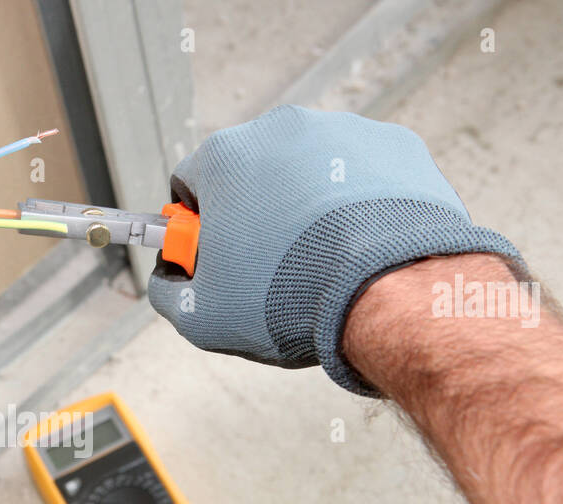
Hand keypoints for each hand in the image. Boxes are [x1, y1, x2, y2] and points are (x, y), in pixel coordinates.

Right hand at [147, 105, 520, 393]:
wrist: (390, 293)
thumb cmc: (292, 299)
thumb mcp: (202, 316)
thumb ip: (168, 290)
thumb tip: (170, 278)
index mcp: (224, 158)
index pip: (190, 186)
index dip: (197, 229)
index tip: (215, 259)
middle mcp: (281, 129)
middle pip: (251, 173)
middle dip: (254, 216)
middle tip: (271, 269)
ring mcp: (342, 131)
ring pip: (308, 171)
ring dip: (307, 208)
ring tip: (324, 262)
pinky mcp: (394, 145)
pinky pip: (362, 174)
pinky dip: (358, 205)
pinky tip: (361, 247)